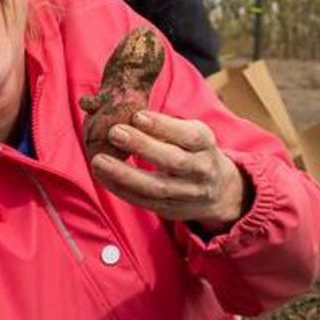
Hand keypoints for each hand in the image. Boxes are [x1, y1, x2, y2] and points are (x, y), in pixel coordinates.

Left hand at [89, 110, 247, 234]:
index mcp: (205, 145)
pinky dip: (121, 189)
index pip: (188, 135)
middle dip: (141, 146)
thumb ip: (167, 125)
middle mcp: (200, 170)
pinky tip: (103, 176)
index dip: (163, 126)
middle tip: (114, 132)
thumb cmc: (195, 152)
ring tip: (99, 160)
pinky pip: (144, 201)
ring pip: (156, 187)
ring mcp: (186, 193)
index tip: (137, 115)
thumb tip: (126, 111)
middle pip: (172, 161)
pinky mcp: (171, 209)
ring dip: (124, 174)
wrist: (219, 192)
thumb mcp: (193, 133)